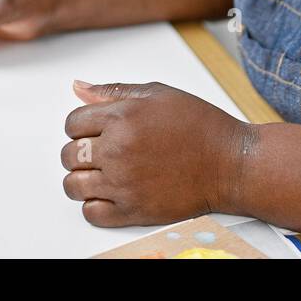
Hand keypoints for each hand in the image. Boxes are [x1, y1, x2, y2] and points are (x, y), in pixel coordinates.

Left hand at [60, 81, 249, 226]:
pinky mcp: (133, 210)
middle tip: (101, 152)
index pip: (72, 123)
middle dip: (80, 152)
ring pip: (73, 186)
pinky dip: (94, 205)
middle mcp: (117, 151)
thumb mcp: (157, 94)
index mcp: (121, 118)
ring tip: (102, 174)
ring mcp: (123, 183)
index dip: (81, 125)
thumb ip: (114, 92)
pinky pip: (91, 213)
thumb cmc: (201, 127)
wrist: (231, 164)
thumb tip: (79, 87)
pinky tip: (110, 194)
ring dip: (82, 179)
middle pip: (69, 155)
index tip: (94, 130)